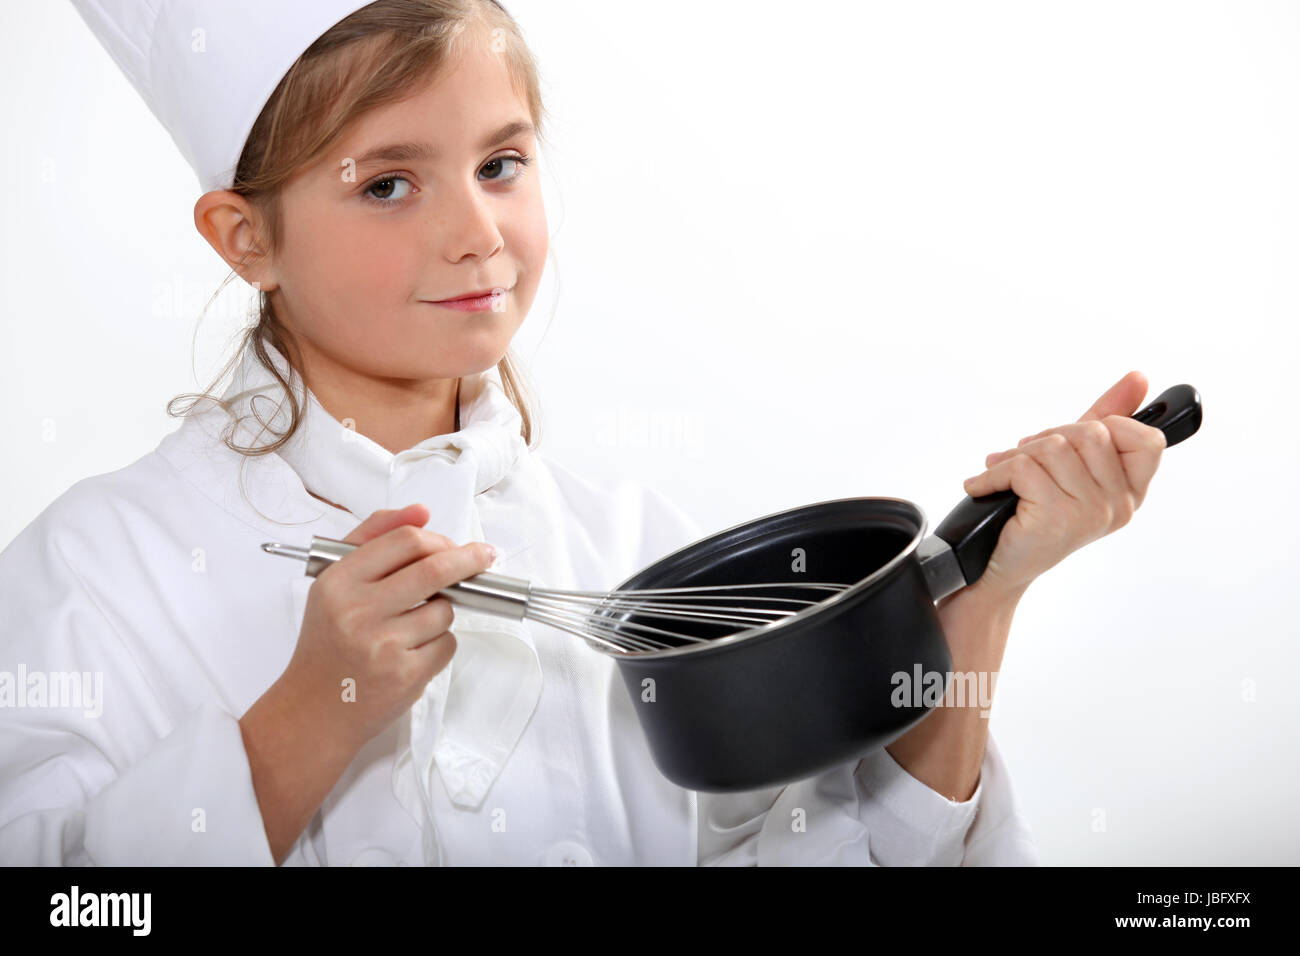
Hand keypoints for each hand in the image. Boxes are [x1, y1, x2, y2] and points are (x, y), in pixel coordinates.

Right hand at [281, 503, 496, 750]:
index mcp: (339, 581)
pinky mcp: (405, 675)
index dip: (439, 539)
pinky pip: (446, 644)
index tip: (456, 544)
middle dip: (469, 560)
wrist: (313, 710)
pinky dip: (439, 644)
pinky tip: (411, 654)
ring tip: (412, 628)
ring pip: (445, 610)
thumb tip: (421, 511)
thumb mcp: (335, 583)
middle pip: (434, 569)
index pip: (405, 541)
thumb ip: (374, 538)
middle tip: (485, 557)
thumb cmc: (328, 642)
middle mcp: (358, 610)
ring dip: (442, 613)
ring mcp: (383, 645)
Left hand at [958, 371, 1166, 599]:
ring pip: (1053, 447)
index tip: (1074, 438)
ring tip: (1005, 477)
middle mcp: (1120, 505)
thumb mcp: (1074, 460)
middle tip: (1025, 459)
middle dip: (1047, 438)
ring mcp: (1091, 513)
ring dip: (1017, 456)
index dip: (1109, 426)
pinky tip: (983, 487)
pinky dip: (993, 474)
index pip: (1148, 439)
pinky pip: (1022, 468)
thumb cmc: (1035, 512)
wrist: (998, 568)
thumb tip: (1138, 377)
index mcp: (1131, 491)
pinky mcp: (1057, 518)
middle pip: (1091, 432)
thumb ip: (1107, 418)